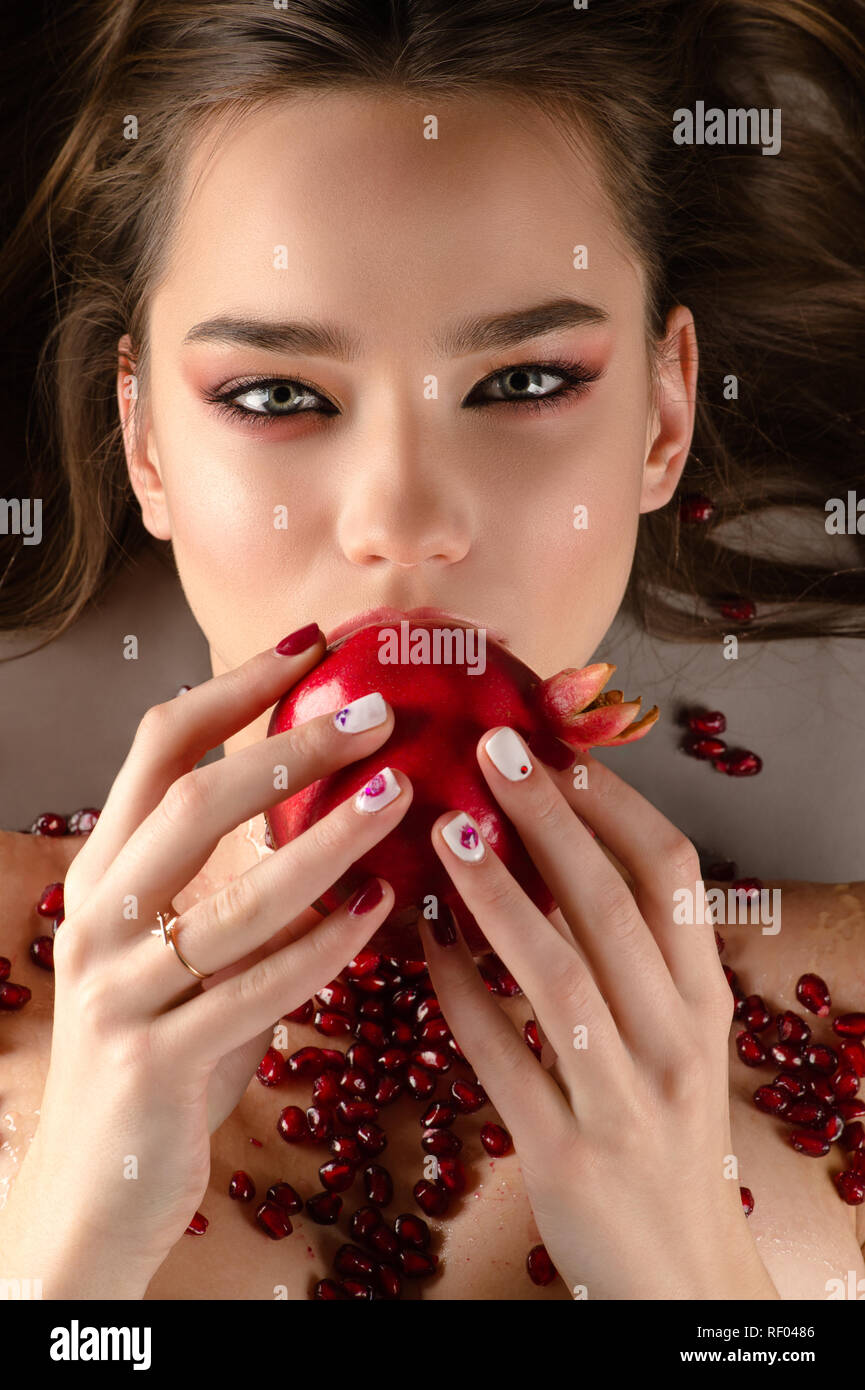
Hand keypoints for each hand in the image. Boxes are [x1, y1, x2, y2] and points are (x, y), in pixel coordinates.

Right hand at [21, 631, 412, 1285]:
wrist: (94, 1186)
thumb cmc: (160, 1050)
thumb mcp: (184, 951)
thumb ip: (238, 885)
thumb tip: (340, 806)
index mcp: (105, 872)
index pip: (158, 747)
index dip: (233, 688)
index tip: (309, 645)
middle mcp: (100, 917)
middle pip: (194, 801)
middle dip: (291, 748)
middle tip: (378, 714)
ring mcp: (117, 990)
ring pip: (234, 898)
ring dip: (327, 841)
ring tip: (400, 796)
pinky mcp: (152, 1061)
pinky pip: (253, 990)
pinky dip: (323, 947)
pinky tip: (382, 911)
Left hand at [417, 726, 779, 1300]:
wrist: (679, 1273)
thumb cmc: (662, 1135)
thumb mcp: (672, 1042)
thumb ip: (629, 961)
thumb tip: (550, 855)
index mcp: (703, 1003)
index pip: (674, 879)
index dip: (618, 807)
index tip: (562, 753)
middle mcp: (675, 1043)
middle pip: (612, 909)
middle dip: (553, 823)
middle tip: (494, 754)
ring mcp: (624, 1102)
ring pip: (559, 976)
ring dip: (500, 896)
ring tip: (448, 831)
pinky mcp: (566, 1154)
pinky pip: (503, 1058)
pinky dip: (462, 992)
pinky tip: (422, 942)